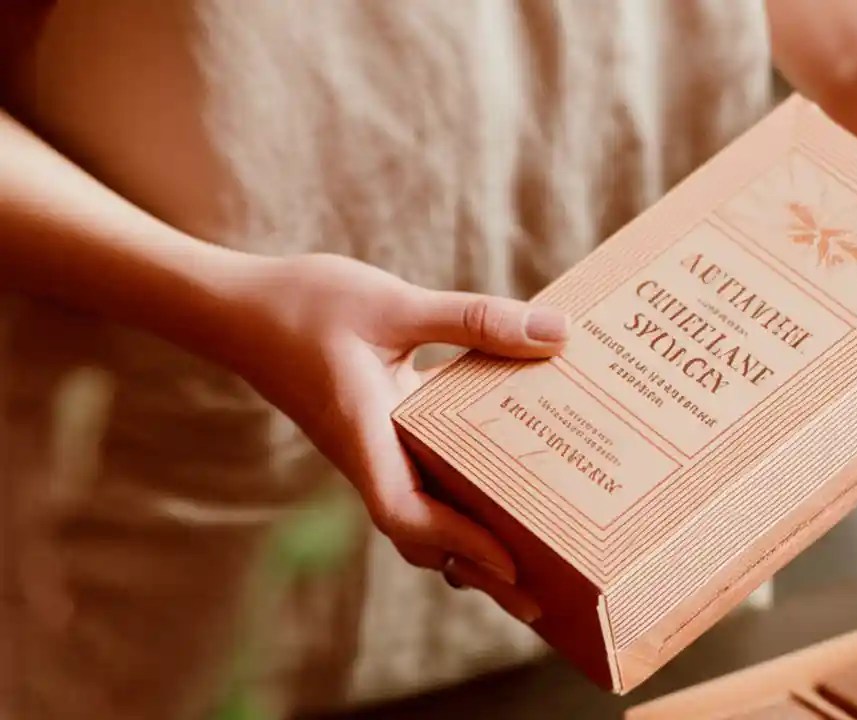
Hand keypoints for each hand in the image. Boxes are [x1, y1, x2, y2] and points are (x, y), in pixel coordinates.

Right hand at [228, 254, 568, 621]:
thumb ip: (472, 321)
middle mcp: (368, 458)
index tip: (513, 565)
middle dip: (481, 572)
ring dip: (473, 541)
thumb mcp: (394, 304)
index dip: (459, 544)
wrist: (236, 309)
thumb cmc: (305, 304)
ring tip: (537, 557)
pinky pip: (423, 482)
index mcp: (364, 437)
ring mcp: (372, 453)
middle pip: (424, 537)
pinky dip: (463, 495)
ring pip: (425, 514)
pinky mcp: (377, 439)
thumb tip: (556, 336)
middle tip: (547, 598)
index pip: (407, 512)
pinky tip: (507, 481)